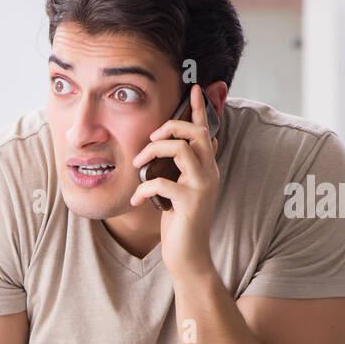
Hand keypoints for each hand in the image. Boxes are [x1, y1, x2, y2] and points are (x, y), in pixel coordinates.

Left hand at [130, 83, 221, 281]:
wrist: (188, 256)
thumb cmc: (181, 222)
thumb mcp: (185, 191)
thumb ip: (190, 169)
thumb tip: (203, 144)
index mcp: (206, 167)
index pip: (205, 131)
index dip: (199, 109)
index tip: (194, 87)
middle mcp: (208, 173)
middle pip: (194, 133)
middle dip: (169, 128)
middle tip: (150, 139)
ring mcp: (201, 187)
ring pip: (180, 150)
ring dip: (153, 152)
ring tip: (137, 165)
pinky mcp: (188, 203)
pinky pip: (162, 183)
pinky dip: (144, 189)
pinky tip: (136, 200)